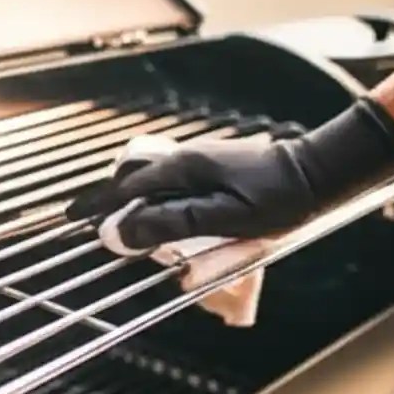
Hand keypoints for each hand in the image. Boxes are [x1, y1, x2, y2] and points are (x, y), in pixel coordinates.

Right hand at [66, 97, 393, 247]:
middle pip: (133, 181)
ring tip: (134, 231)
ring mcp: (199, 161)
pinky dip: (161, 202)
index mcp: (180, 170)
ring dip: (140, 205)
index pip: (124, 190)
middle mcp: (184, 160)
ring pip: (154, 183)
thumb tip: (122, 233)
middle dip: (114, 204)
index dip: (98, 207)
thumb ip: (169, 224)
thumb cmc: (278, 200)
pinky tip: (171, 220)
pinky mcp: (213, 168)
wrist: (320, 173)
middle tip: (102, 228)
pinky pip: (173, 185)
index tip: (73, 218)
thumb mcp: (221, 219)